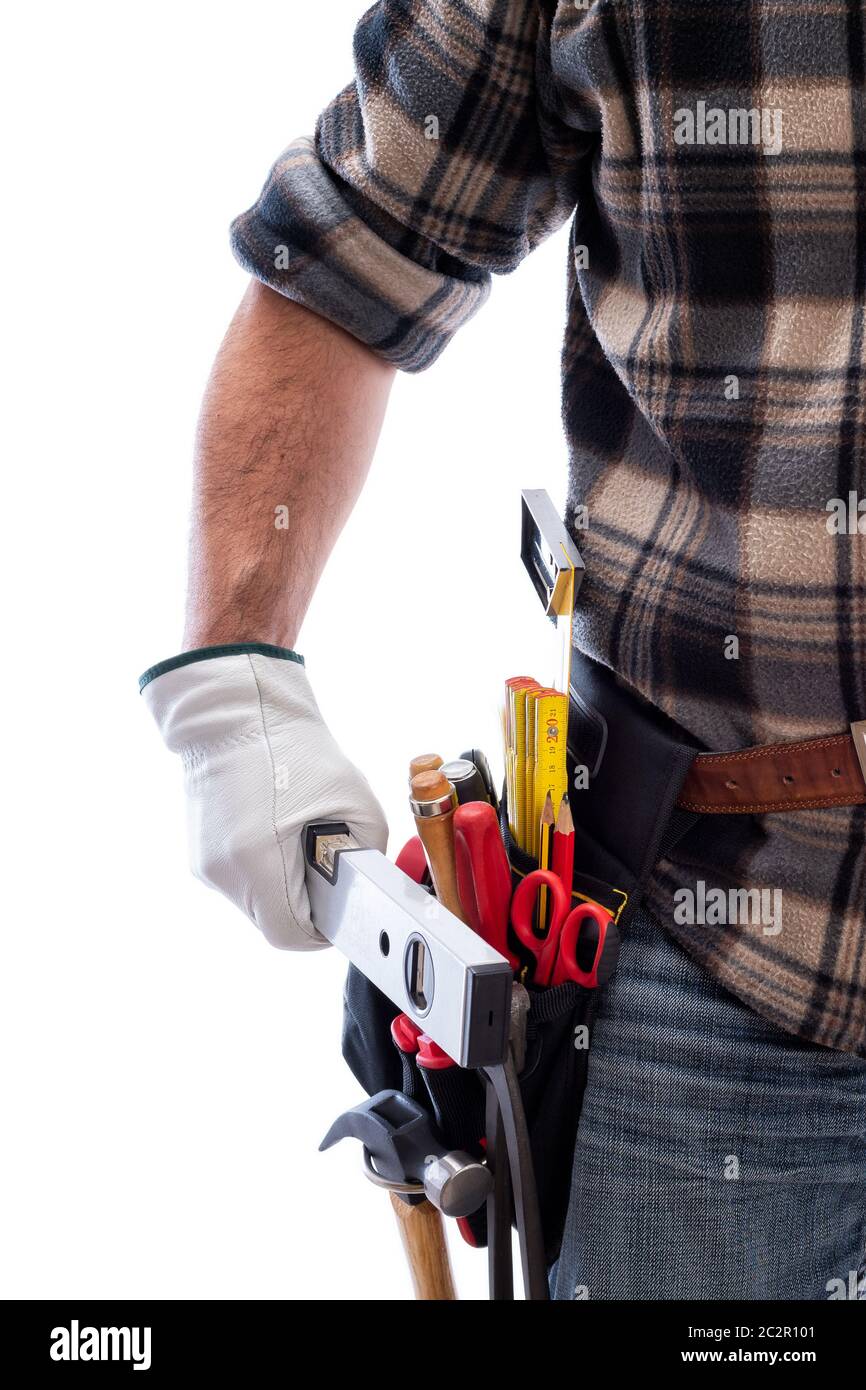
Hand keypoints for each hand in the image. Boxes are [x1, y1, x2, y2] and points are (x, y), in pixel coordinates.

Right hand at [141, 647, 387, 948]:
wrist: (236, 711)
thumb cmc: (295, 749)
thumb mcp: (355, 800)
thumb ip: (366, 853)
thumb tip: (362, 886)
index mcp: (258, 860)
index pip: (290, 935)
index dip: (322, 932)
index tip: (341, 913)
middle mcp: (223, 870)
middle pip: (271, 922)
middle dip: (305, 907)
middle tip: (328, 876)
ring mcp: (205, 863)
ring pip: (255, 904)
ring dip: (283, 888)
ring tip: (301, 846)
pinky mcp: (200, 851)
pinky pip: (239, 880)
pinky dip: (263, 869)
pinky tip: (278, 834)